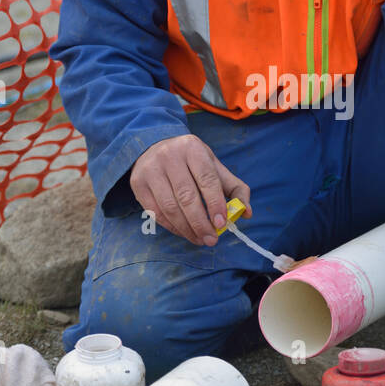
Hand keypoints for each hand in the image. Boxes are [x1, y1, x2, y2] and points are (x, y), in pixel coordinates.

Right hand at [130, 134, 251, 245]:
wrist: (153, 146)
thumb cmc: (190, 161)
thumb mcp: (213, 166)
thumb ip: (234, 188)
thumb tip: (246, 212)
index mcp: (193, 148)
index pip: (206, 178)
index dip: (215, 203)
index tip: (222, 223)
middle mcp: (169, 156)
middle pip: (186, 196)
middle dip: (201, 223)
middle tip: (212, 239)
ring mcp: (151, 169)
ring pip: (169, 207)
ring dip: (186, 229)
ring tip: (200, 239)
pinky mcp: (138, 183)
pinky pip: (155, 212)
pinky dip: (172, 227)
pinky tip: (184, 232)